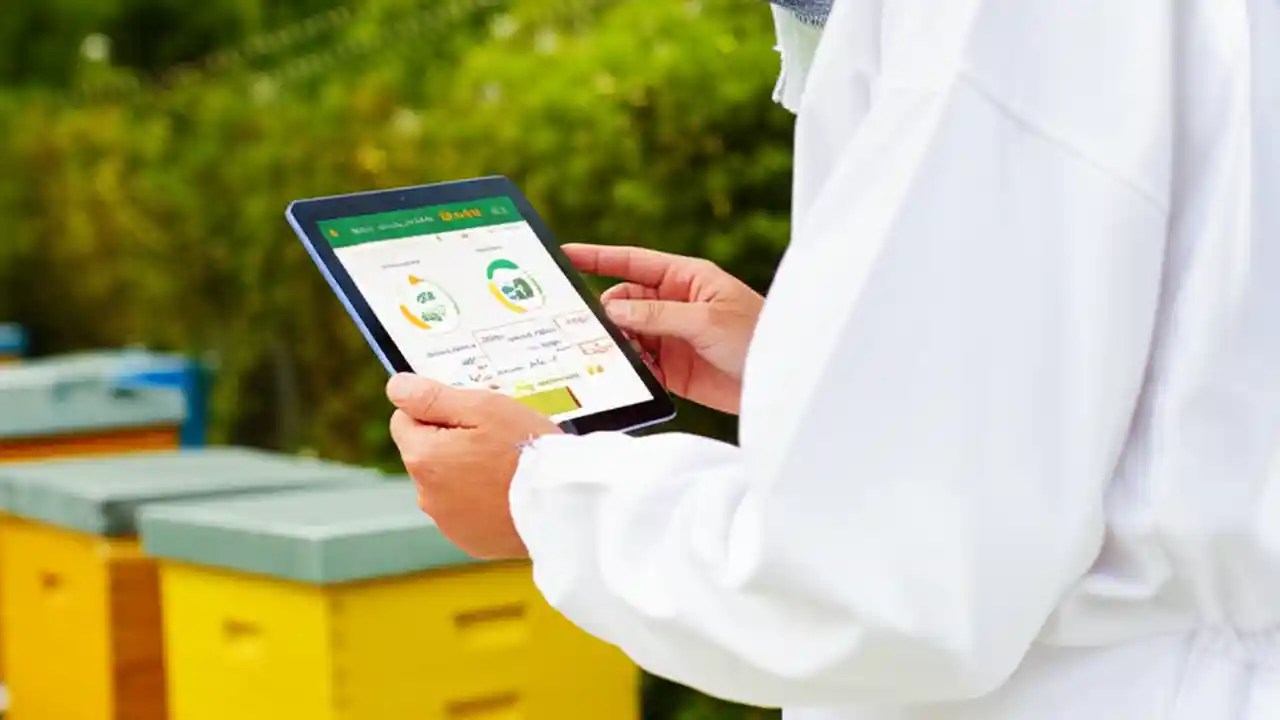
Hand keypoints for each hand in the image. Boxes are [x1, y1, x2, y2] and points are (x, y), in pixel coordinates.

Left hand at [386, 373, 561, 558]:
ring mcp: (448, 522)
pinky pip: (466, 511)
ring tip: (507, 468)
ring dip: (466, 473)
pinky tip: (509, 494)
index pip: (404, 420)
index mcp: (423, 457)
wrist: (563, 505)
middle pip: (426, 453)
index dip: (437, 411)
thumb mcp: (483, 408)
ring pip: (446, 483)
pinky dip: (481, 501)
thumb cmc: (526, 450)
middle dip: (451, 442)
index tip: (471, 416)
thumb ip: (431, 397)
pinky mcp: (470, 540)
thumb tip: (396, 388)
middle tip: (496, 440)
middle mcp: (426, 494)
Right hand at [564, 244, 763, 414]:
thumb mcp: (706, 320)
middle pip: (623, 301)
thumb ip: (656, 313)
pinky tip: (624, 374)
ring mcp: (671, 336)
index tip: (564, 255)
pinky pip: (639, 365)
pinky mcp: (672, 368)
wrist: (782, 382)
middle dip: (604, 312)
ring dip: (615, 343)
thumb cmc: (757, 337)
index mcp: (686, 278)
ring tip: (606, 354)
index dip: (597, 258)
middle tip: (585, 327)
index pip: (632, 262)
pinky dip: (628, 369)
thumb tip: (613, 307)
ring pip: (626, 334)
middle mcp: (674, 304)